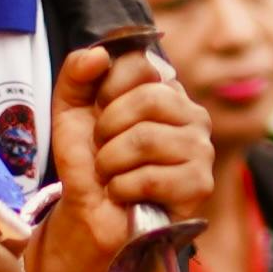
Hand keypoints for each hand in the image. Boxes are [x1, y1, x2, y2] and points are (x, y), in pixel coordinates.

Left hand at [28, 43, 218, 271]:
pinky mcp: (199, 184)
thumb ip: (77, 74)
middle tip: (105, 151)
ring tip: (113, 176)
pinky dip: (122, 189)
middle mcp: (192, 115)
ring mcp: (201, 150)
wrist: (90, 217)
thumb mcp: (71, 111)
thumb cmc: (88, 164)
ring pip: (145, 140)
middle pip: (147, 100)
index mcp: (166, 91)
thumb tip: (99, 54)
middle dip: (108, 130)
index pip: (141, 64)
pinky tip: (127, 195)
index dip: (107, 90)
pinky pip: (149, 177)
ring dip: (111, 164)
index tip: (99, 115)